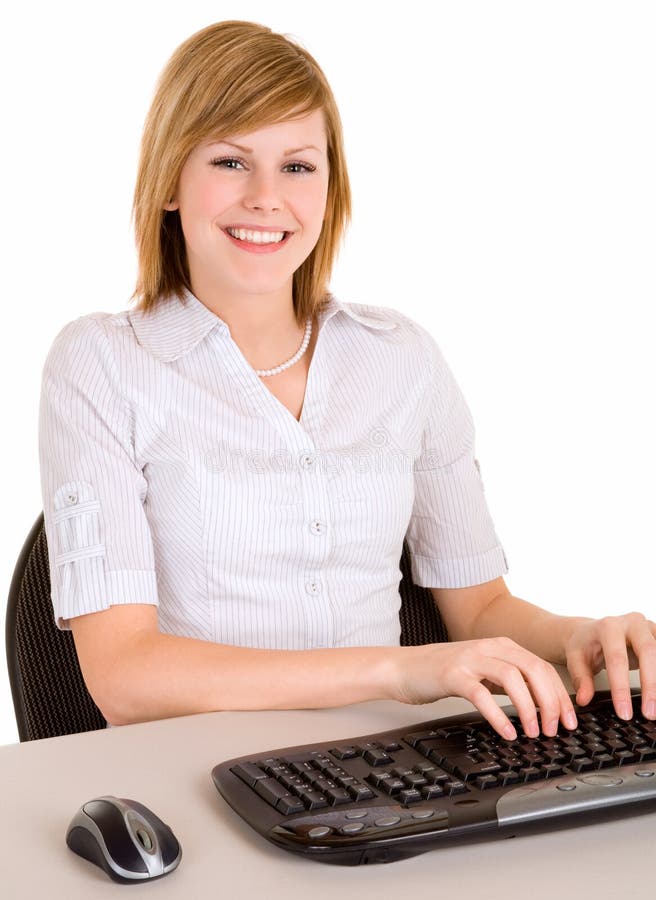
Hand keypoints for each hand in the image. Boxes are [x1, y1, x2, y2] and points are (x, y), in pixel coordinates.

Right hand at [393, 637, 577, 739]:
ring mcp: (470, 659)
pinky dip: (499, 716)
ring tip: (534, 732)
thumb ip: (509, 680)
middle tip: (556, 729)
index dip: (560, 695)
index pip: (542, 667)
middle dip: (551, 702)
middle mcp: (489, 648)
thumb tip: (542, 705)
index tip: (569, 720)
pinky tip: (507, 732)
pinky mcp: (452, 675)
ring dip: (529, 708)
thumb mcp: (483, 671)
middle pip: (533, 669)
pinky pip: (482, 695)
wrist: (404, 667)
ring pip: (513, 678)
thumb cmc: (443, 673)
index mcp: (501, 646)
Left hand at [564, 612, 655, 719]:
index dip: (621, 688)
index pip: (617, 659)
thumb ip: (581, 679)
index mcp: (608, 626)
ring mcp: (647, 627)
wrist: (592, 630)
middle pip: (648, 652)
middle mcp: (631, 622)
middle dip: (650, 685)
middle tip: (648, 712)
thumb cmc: (585, 644)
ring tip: (655, 708)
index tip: (624, 712)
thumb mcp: (576, 659)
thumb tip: (584, 699)